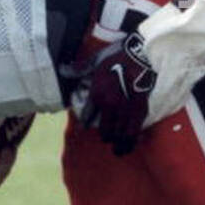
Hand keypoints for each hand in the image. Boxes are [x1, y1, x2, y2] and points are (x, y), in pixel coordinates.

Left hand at [76, 32, 154, 155]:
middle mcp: (110, 106)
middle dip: (105, 135)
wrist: (142, 54)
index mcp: (97, 94)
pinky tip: (130, 146)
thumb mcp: (96, 60)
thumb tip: (62, 69)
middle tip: (106, 137)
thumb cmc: (118, 56)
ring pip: (119, 135)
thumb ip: (80, 69)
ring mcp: (125, 110)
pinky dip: (131, 141)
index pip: (87, 117)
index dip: (85, 123)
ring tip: (118, 149)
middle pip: (105, 131)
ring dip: (118, 143)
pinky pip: (134, 132)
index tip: (85, 127)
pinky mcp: (141, 110)